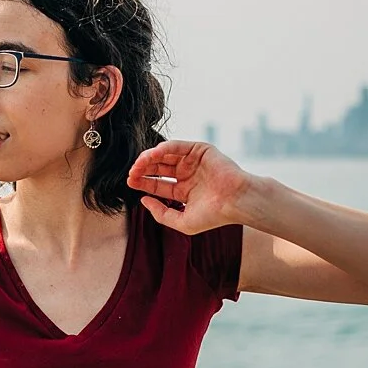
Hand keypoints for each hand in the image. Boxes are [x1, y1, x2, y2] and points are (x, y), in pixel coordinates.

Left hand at [127, 140, 260, 234]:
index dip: (143, 182)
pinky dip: (164, 148)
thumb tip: (143, 201)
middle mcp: (187, 175)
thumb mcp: (182, 222)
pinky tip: (153, 155)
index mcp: (184, 191)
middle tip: (132, 173)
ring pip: (165, 156)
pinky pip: (177, 146)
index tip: (130, 182)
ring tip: (139, 164)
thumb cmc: (214, 215)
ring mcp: (193, 162)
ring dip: (150, 158)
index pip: (158, 184)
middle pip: (158, 168)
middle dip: (144, 169)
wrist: (236, 202)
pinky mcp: (200, 150)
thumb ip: (161, 214)